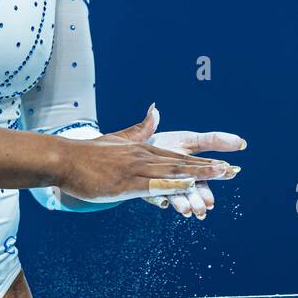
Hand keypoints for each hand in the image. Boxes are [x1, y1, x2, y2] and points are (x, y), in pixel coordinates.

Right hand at [55, 103, 240, 203]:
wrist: (64, 158)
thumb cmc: (89, 153)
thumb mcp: (118, 139)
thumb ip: (139, 128)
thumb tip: (156, 109)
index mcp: (143, 150)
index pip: (179, 157)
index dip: (203, 162)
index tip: (224, 165)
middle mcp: (144, 158)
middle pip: (182, 164)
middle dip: (209, 169)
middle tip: (234, 171)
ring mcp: (135, 170)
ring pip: (172, 173)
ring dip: (198, 175)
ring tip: (220, 176)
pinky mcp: (125, 184)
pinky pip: (152, 186)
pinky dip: (171, 186)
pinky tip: (187, 188)